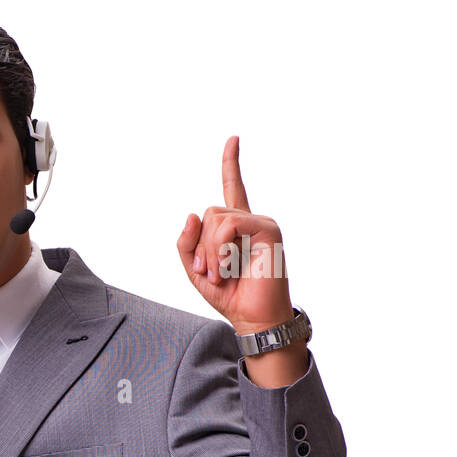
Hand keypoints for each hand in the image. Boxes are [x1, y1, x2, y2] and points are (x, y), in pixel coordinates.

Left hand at [176, 135, 293, 333]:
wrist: (253, 317)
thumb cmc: (229, 295)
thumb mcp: (196, 269)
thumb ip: (187, 243)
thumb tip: (191, 214)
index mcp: (235, 227)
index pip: (232, 188)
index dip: (231, 164)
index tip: (233, 138)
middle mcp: (250, 220)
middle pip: (209, 212)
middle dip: (200, 245)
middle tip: (208, 272)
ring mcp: (261, 223)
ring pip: (216, 218)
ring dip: (209, 250)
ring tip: (219, 274)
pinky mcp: (269, 229)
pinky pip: (229, 226)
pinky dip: (219, 250)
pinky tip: (226, 270)